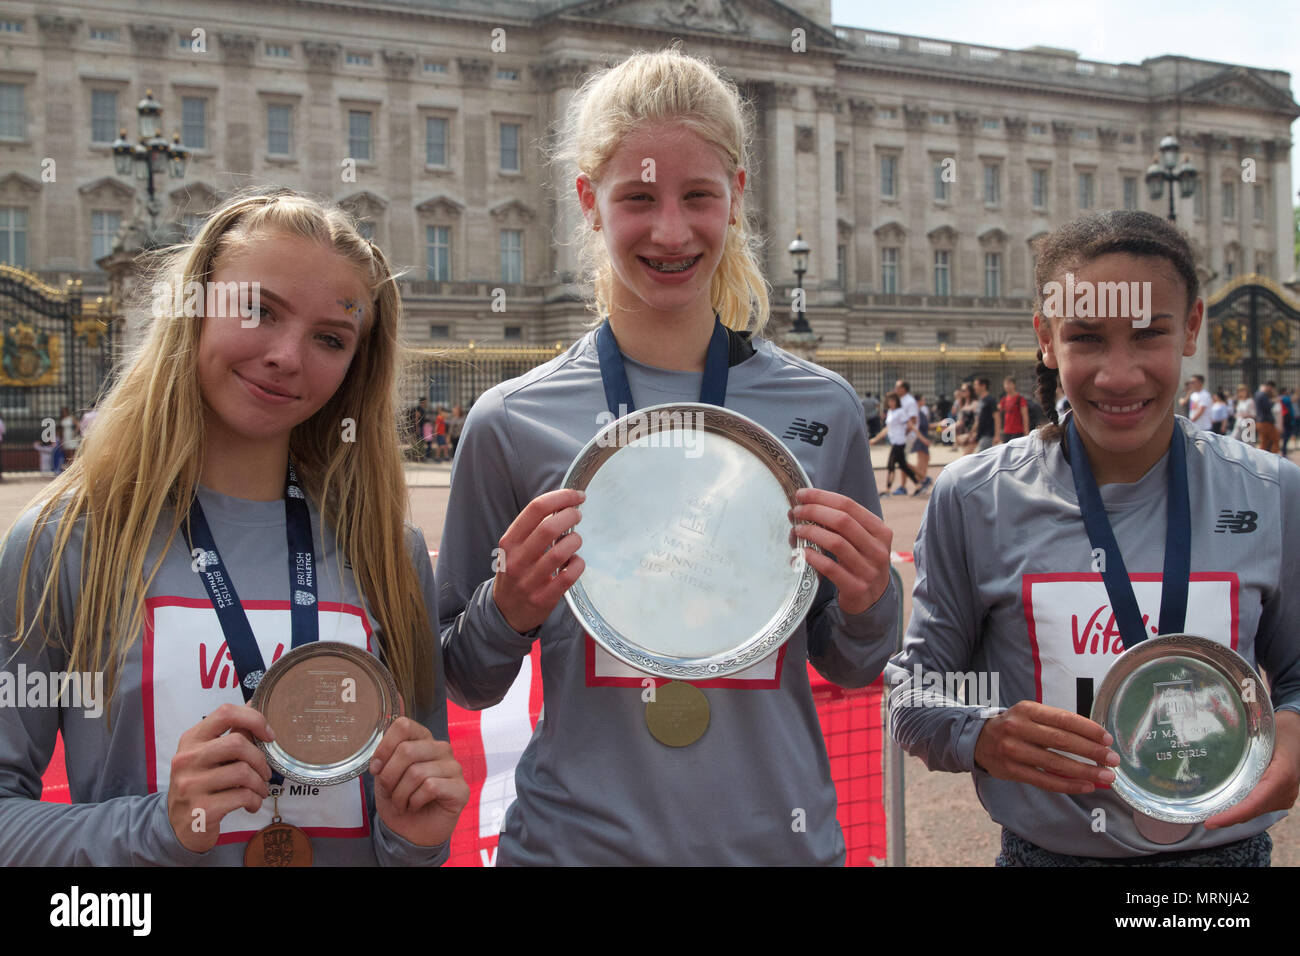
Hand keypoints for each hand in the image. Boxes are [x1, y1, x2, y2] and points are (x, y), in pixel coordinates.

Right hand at [167, 703, 273, 852]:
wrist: (176, 825)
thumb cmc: (199, 785)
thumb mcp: (208, 756)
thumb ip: (230, 733)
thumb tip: (254, 704)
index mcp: (191, 740)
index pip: (225, 713)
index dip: (254, 719)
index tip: (269, 735)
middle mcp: (186, 759)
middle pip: (237, 744)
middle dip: (260, 759)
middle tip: (264, 772)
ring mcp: (191, 785)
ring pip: (242, 772)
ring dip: (259, 783)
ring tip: (259, 790)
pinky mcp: (201, 809)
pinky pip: (242, 796)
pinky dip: (254, 800)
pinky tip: (251, 803)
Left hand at [370, 717, 468, 847]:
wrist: (409, 832)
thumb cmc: (399, 800)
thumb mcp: (384, 775)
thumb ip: (384, 759)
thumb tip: (378, 760)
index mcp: (423, 740)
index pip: (404, 725)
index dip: (384, 747)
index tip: (376, 768)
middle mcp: (441, 749)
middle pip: (407, 750)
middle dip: (389, 777)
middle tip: (389, 792)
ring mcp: (454, 768)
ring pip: (417, 772)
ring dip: (400, 794)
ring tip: (402, 803)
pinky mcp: (461, 789)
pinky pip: (431, 787)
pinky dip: (415, 801)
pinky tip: (416, 806)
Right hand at [492, 488, 585, 633]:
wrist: (505, 612)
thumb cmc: (516, 571)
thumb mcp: (514, 548)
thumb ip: (533, 529)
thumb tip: (564, 504)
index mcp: (509, 542)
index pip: (536, 509)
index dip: (561, 497)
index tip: (577, 495)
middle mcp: (516, 559)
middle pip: (549, 527)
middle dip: (571, 516)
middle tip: (577, 515)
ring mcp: (529, 581)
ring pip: (561, 552)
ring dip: (575, 540)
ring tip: (575, 540)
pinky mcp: (543, 598)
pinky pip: (569, 576)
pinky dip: (578, 564)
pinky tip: (575, 561)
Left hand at [791, 487, 891, 615]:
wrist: (872, 599)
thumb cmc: (859, 562)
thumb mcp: (858, 540)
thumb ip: (836, 524)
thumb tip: (801, 507)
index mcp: (880, 531)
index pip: (849, 505)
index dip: (822, 497)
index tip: (801, 494)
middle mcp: (878, 549)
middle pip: (843, 521)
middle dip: (814, 512)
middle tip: (796, 511)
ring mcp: (869, 570)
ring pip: (836, 543)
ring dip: (812, 532)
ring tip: (797, 530)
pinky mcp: (857, 588)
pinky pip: (831, 568)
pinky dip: (814, 557)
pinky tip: (803, 552)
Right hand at [973, 700, 1118, 793]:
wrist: (978, 740)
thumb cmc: (1014, 727)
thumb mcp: (1030, 715)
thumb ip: (1056, 723)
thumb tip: (1095, 739)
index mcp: (1027, 709)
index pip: (1064, 719)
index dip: (1088, 729)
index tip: (1107, 739)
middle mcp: (1018, 728)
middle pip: (1062, 741)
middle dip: (1092, 752)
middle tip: (1113, 760)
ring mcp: (1013, 750)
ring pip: (1055, 763)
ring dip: (1085, 771)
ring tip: (1106, 776)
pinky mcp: (1011, 770)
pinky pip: (1045, 780)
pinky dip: (1068, 785)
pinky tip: (1085, 786)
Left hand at [1205, 710, 1299, 828]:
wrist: (1296, 734)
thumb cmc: (1277, 730)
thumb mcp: (1261, 733)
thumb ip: (1241, 740)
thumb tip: (1212, 730)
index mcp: (1282, 775)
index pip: (1254, 802)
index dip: (1232, 814)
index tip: (1211, 821)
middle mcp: (1286, 790)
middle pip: (1254, 810)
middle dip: (1229, 818)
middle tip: (1205, 820)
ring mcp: (1286, 796)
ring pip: (1257, 811)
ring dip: (1236, 815)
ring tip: (1212, 816)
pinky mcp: (1283, 797)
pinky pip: (1261, 807)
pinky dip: (1244, 810)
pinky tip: (1227, 808)